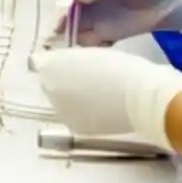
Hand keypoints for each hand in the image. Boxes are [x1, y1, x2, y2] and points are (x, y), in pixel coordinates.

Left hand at [32, 48, 181, 151]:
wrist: (142, 98)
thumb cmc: (121, 68)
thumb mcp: (91, 54)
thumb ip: (68, 59)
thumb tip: (59, 63)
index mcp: (50, 67)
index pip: (40, 63)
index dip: (53, 62)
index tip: (66, 63)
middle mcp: (49, 91)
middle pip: (49, 83)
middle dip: (62, 80)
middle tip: (87, 77)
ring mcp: (62, 111)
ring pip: (61, 101)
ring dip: (72, 97)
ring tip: (98, 93)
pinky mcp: (76, 128)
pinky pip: (74, 116)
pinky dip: (83, 112)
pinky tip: (101, 107)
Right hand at [51, 0, 181, 45]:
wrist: (173, 1)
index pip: (65, 1)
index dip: (60, 14)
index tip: (58, 27)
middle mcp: (85, 5)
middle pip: (65, 20)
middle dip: (59, 33)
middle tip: (58, 47)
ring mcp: (94, 22)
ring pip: (74, 35)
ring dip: (71, 44)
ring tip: (72, 56)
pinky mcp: (106, 37)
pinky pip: (90, 46)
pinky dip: (88, 51)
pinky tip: (92, 56)